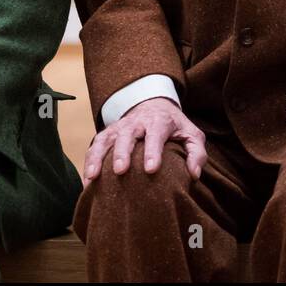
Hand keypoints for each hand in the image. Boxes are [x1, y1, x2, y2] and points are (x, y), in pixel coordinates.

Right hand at [82, 97, 205, 184]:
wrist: (154, 105)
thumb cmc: (174, 126)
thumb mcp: (191, 134)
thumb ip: (197, 153)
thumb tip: (194, 175)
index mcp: (159, 121)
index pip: (155, 135)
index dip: (153, 151)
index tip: (151, 170)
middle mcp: (136, 122)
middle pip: (127, 135)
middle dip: (122, 152)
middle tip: (120, 171)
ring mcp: (119, 127)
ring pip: (105, 139)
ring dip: (98, 156)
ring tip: (93, 176)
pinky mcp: (107, 133)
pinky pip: (95, 145)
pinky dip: (89, 160)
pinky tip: (88, 180)